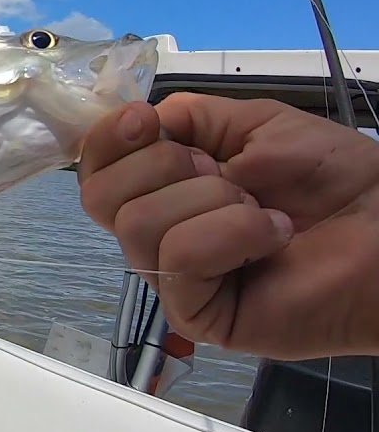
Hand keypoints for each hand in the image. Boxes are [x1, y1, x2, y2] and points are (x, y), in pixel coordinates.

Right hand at [78, 92, 378, 359]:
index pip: (95, 170)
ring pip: (137, 224)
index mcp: (164, 190)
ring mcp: (175, 279)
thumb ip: (189, 116)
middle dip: (163, 166)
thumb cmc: (335, 179)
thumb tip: (139, 119)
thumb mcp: (255, 124)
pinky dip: (230, 233)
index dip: (107, 140)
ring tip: (262, 209)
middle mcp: (158, 235)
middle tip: (226, 172)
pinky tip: (271, 237)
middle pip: (99, 197)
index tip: (144, 122)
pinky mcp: (197, 315)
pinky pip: (178, 260)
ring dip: (211, 200)